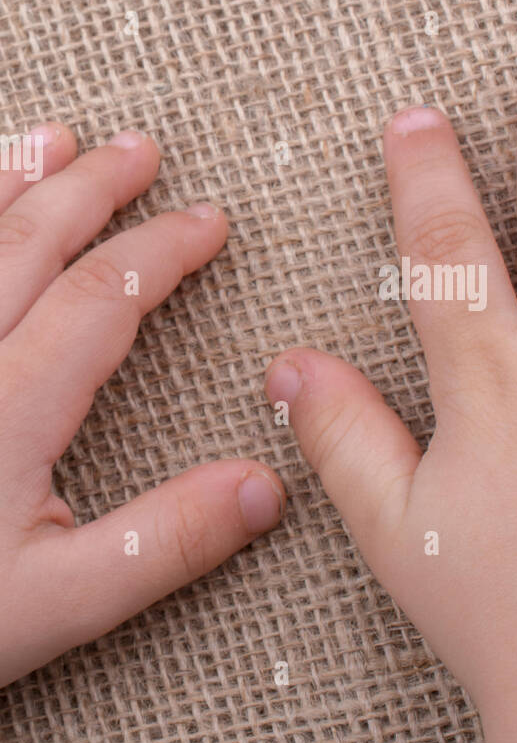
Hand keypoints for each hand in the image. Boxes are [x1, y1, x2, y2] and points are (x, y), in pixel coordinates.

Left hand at [0, 124, 284, 687]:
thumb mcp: (59, 603)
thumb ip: (165, 542)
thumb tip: (266, 486)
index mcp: (9, 411)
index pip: (102, 296)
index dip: (161, 249)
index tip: (207, 222)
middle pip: (29, 242)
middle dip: (91, 187)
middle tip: (141, 151)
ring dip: (10, 180)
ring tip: (51, 139)